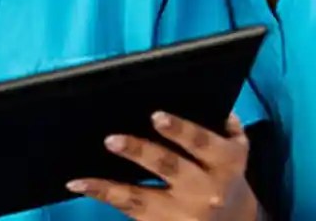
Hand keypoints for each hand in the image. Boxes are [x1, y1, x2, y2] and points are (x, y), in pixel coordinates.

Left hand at [67, 112, 259, 220]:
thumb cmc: (226, 178)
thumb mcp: (235, 154)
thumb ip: (227, 129)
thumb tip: (216, 106)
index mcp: (224, 164)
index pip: (202, 143)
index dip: (180, 130)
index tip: (156, 116)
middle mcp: (206, 191)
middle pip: (169, 168)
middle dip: (140, 152)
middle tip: (111, 139)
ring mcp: (184, 213)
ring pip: (141, 198)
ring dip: (110, 187)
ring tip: (81, 179)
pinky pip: (130, 211)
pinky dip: (105, 196)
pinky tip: (81, 186)